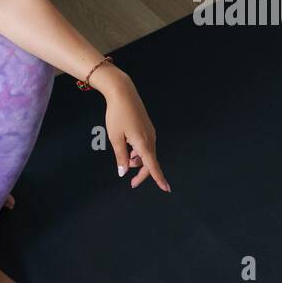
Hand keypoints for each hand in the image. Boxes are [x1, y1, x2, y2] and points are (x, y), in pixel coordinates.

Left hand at [103, 75, 170, 191]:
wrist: (123, 93)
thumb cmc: (117, 115)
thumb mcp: (115, 138)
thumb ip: (120, 157)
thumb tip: (123, 172)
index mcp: (143, 143)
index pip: (152, 165)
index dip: (158, 178)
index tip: (166, 189)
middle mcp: (150, 139)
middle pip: (149, 162)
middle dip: (141, 173)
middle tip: (131, 183)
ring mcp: (150, 133)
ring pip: (146, 154)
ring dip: (137, 160)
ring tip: (123, 156)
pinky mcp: (147, 128)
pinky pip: (145, 145)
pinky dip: (137, 151)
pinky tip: (128, 148)